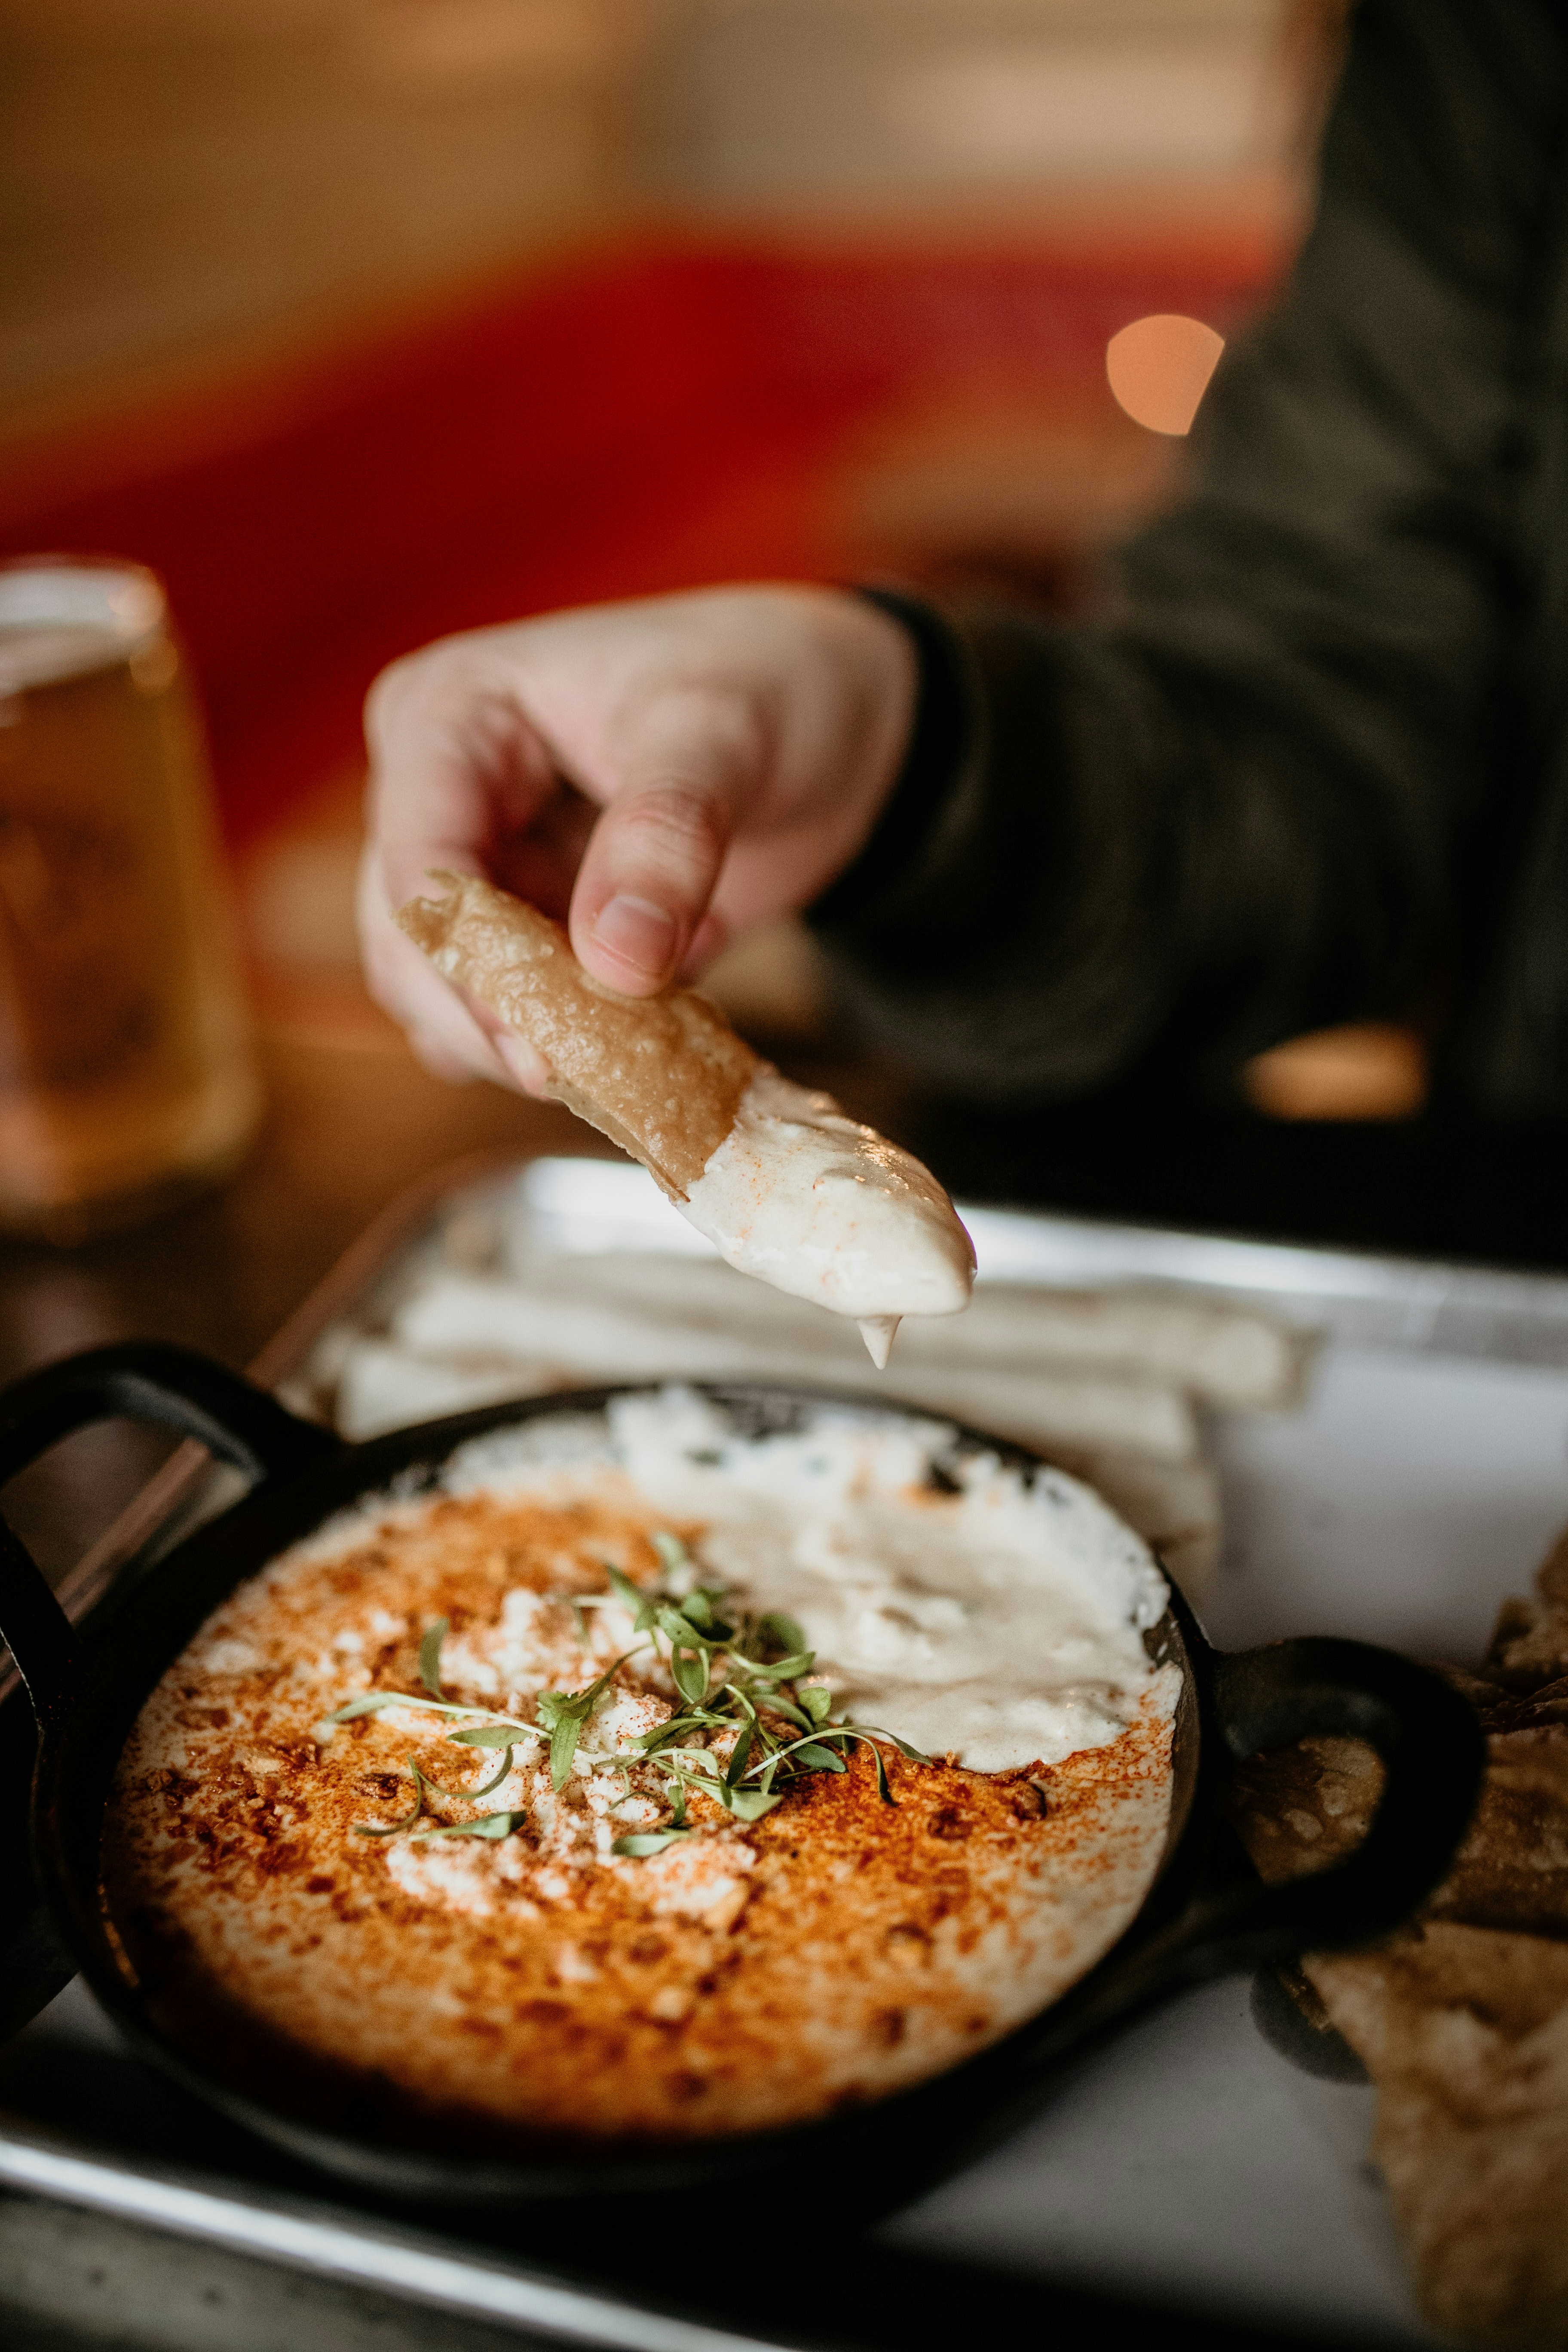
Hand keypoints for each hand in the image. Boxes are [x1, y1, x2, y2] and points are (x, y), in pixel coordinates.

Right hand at [358, 584, 915, 1090]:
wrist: (832, 727)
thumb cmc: (767, 685)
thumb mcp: (723, 734)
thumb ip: (665, 836)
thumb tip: (615, 962)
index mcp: (446, 713)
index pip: (419, 866)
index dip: (471, 966)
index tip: (541, 1048)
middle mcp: (440, 796)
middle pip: (414, 947)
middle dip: (489, 1022)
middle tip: (582, 1079)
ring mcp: (481, 870)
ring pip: (450, 996)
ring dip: (523, 1046)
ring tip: (622, 1072)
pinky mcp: (529, 934)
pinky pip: (516, 1018)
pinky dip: (566, 1051)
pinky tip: (635, 1061)